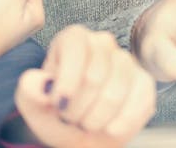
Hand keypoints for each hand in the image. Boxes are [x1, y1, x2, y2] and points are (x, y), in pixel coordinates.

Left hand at [14, 25, 155, 146]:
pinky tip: (111, 128)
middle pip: (94, 75)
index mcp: (72, 39)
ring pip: (115, 91)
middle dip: (78, 107)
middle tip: (70, 117)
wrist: (82, 136)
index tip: (58, 104)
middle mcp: (101, 43)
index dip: (67, 80)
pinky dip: (122, 122)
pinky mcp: (144, 81)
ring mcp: (126, 61)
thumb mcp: (34, 104)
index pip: (75, 47)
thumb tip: (38, 82)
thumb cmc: (56, 115)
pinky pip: (139, 100)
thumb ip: (30, 90)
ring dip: (97, 118)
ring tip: (87, 122)